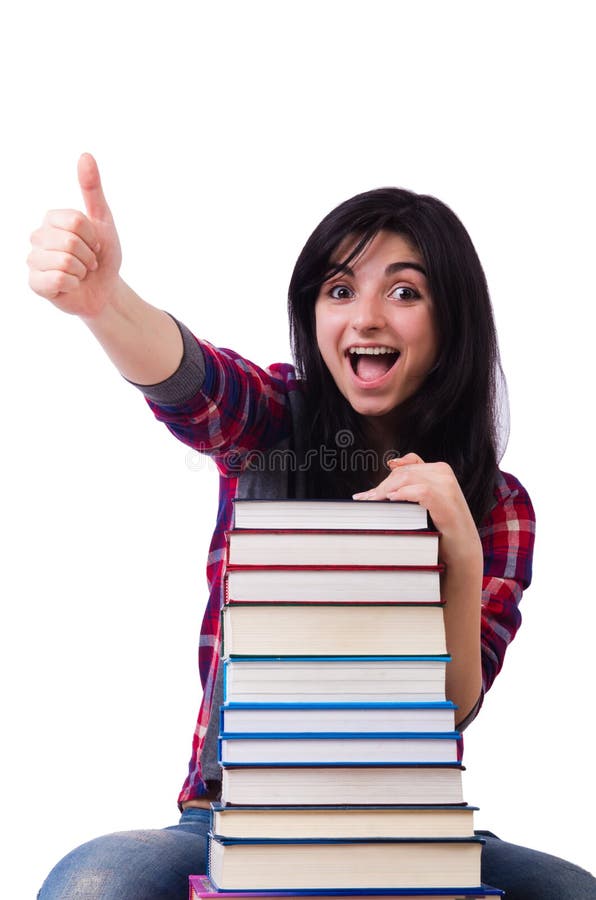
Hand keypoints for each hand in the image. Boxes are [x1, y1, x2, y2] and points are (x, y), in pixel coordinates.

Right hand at [28, 153, 121, 316]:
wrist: (105, 290)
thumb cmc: (103, 256)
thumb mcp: (103, 221)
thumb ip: (92, 189)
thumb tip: (85, 155)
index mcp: (52, 219)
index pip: (75, 221)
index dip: (92, 237)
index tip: (94, 244)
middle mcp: (38, 237)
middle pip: (69, 241)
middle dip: (88, 256)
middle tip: (88, 262)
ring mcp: (33, 260)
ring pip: (64, 262)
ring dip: (81, 271)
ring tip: (80, 273)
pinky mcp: (35, 283)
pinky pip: (58, 280)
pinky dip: (73, 284)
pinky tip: (71, 286)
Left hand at [353, 452, 481, 565]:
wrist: (462, 549)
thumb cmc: (442, 528)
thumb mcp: (426, 502)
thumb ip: (413, 485)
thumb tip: (388, 472)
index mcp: (439, 470)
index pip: (406, 466)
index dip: (385, 477)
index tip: (367, 493)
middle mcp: (443, 473)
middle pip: (403, 473)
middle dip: (381, 487)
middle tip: (364, 501)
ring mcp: (447, 485)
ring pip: (408, 478)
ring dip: (385, 490)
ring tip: (372, 502)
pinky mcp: (446, 499)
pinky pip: (420, 490)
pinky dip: (403, 494)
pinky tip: (391, 501)